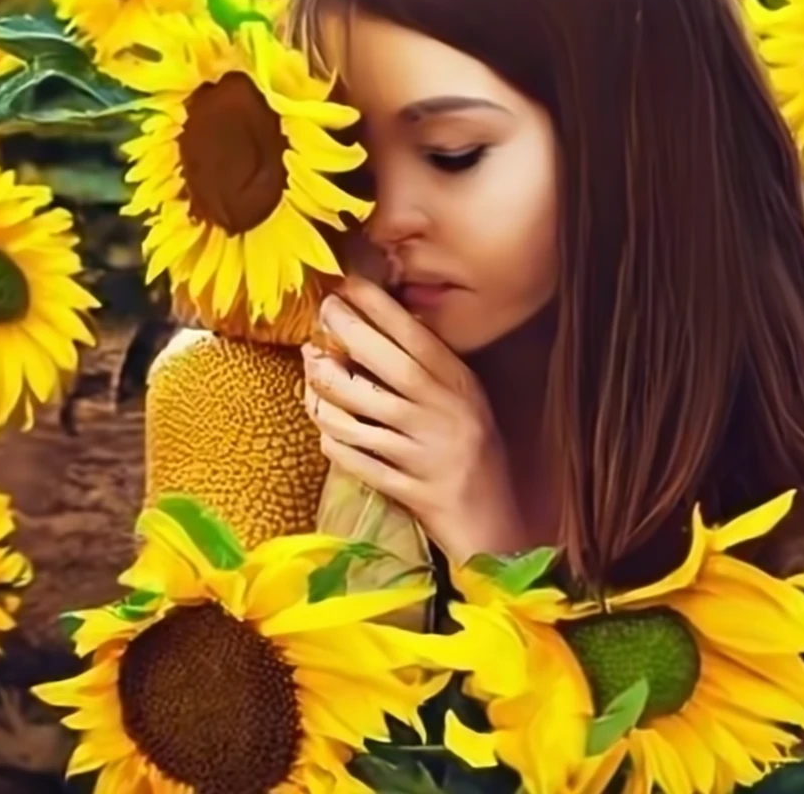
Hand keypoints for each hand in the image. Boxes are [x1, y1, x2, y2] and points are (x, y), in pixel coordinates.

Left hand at [302, 277, 528, 564]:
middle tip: (322, 313)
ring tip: (312, 367)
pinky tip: (324, 422)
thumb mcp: (465, 398)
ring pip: (355, 410)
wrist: (491, 517)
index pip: (413, 335)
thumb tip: (378, 324)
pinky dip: (330, 437)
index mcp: (459, 385)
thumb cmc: (474, 448)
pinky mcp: (403, 486)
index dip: (376, 305)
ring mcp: (420, 452)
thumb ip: (433, 367)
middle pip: (381, 362)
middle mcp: (439, 413)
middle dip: (343, 330)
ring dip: (323, 387)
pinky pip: (351, 457)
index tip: (347, 285)